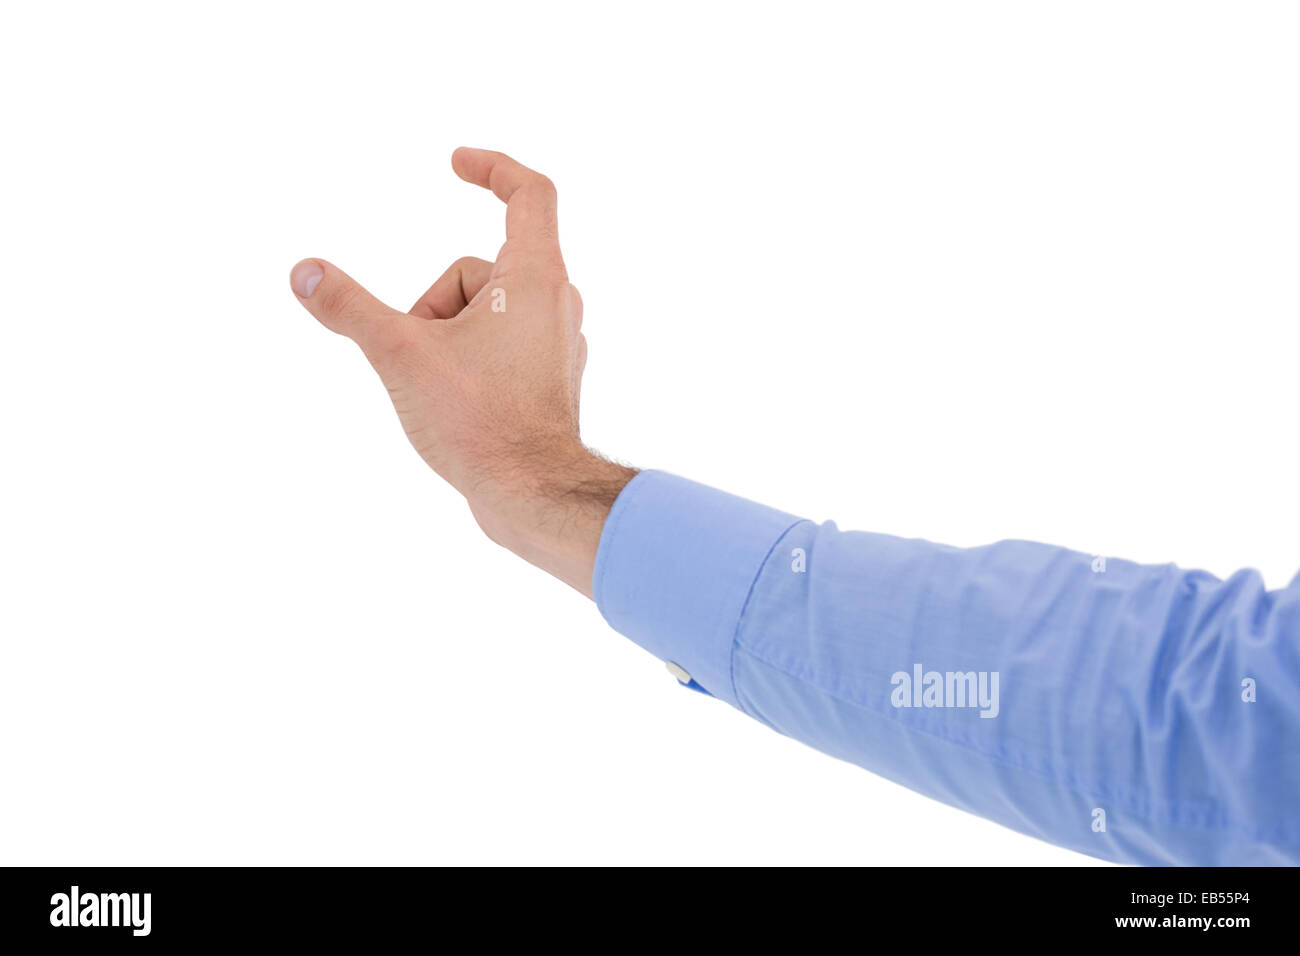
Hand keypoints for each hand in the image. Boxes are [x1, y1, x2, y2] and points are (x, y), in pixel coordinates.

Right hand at [290, 148, 634, 595]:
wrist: (530, 495)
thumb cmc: (479, 423)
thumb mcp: (400, 354)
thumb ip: (349, 308)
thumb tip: (304, 271)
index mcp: (537, 278)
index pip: (530, 194)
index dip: (493, 168)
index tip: (455, 163)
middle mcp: (559, 304)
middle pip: (478, 270)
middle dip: (434, 301)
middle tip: (423, 350)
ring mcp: (558, 344)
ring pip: (484, 314)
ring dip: (448, 337)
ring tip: (444, 388)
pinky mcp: (550, 380)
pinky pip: (496, 347)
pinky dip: (466, 361)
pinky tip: (457, 405)